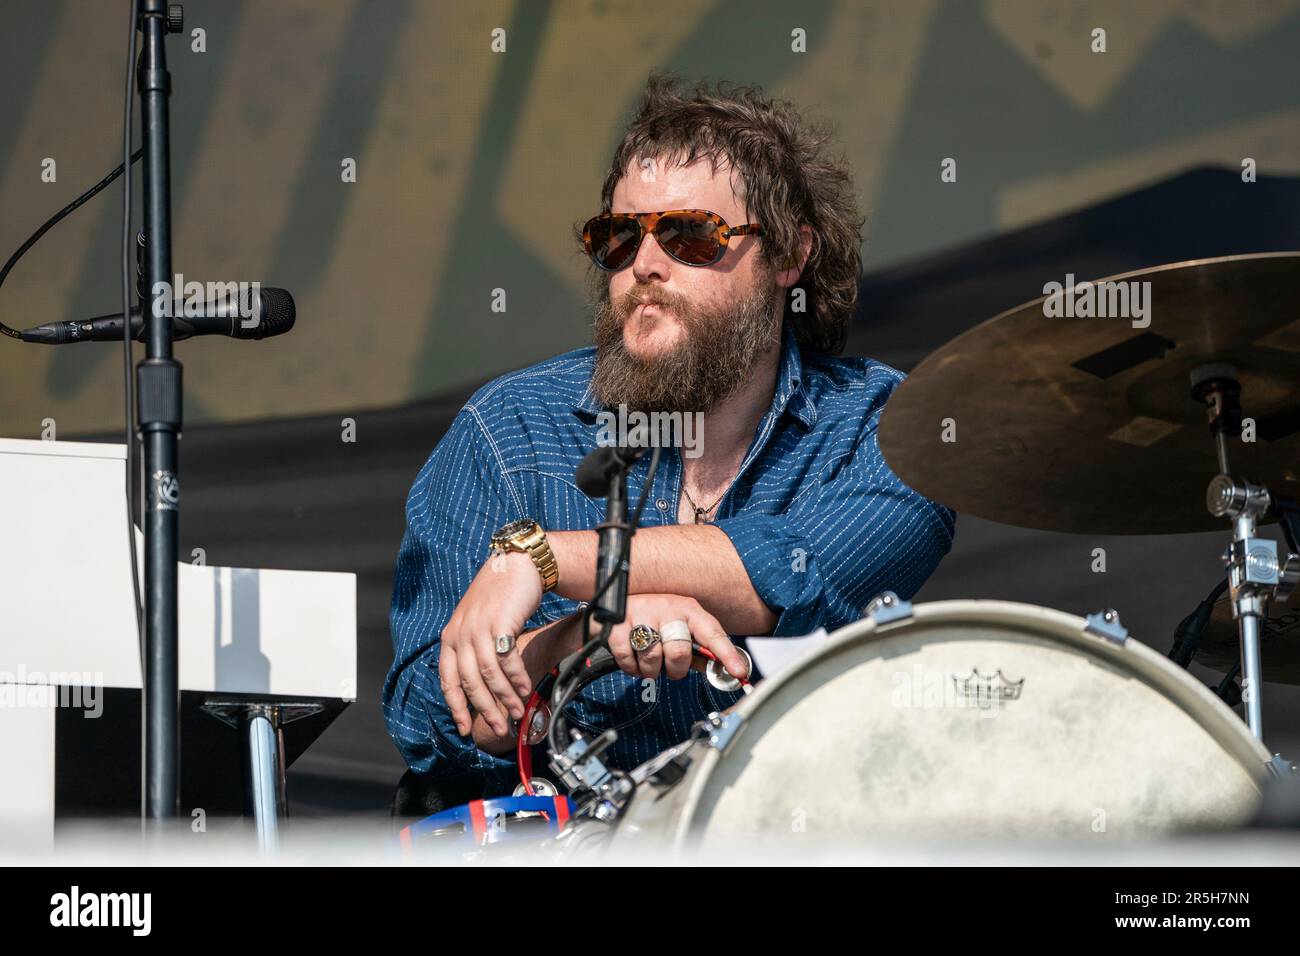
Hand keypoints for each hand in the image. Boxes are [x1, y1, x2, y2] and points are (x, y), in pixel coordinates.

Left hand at [439, 550, 542, 736]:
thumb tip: (481, 685)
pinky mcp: (500, 624)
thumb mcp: (476, 621)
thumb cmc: (499, 596)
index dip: (456, 708)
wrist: (517, 564)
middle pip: (469, 683)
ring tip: (516, 712)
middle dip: (484, 710)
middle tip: (498, 728)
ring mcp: (479, 628)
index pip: (448, 680)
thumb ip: (472, 649)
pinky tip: (525, 688)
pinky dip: (517, 679)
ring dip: (504, 698)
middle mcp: (460, 634)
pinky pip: (507, 660)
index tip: (466, 729)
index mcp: (450, 637)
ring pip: (488, 675)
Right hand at [601, 593, 748, 682]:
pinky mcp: (618, 624)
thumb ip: (694, 649)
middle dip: (676, 670)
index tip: (739, 671)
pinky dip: (631, 668)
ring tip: (648, 664)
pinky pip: (629, 658)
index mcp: (688, 608)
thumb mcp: (676, 626)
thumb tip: (716, 670)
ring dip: (651, 671)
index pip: (712, 632)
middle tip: (670, 670)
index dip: (727, 654)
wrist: (611, 601)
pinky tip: (633, 660)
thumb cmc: (651, 618)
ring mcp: (641, 613)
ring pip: (653, 658)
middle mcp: (667, 607)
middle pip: (679, 651)